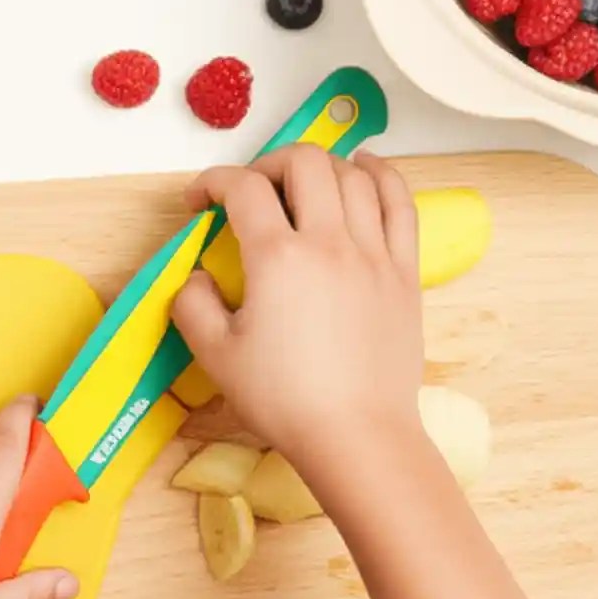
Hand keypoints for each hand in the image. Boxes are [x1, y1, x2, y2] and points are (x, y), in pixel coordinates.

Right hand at [172, 144, 423, 456]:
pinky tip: (364, 168)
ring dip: (320, 166)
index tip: (199, 200)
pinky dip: (381, 175)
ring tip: (301, 180)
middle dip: (268, 163)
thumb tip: (198, 276)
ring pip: (352, 176)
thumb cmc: (284, 400)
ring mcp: (373, 254)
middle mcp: (329, 242)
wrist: (356, 436)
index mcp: (277, 258)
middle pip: (304, 163)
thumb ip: (193, 304)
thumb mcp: (215, 356)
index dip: (213, 181)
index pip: (243, 189)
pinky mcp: (404, 272)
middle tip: (252, 190)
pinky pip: (399, 204)